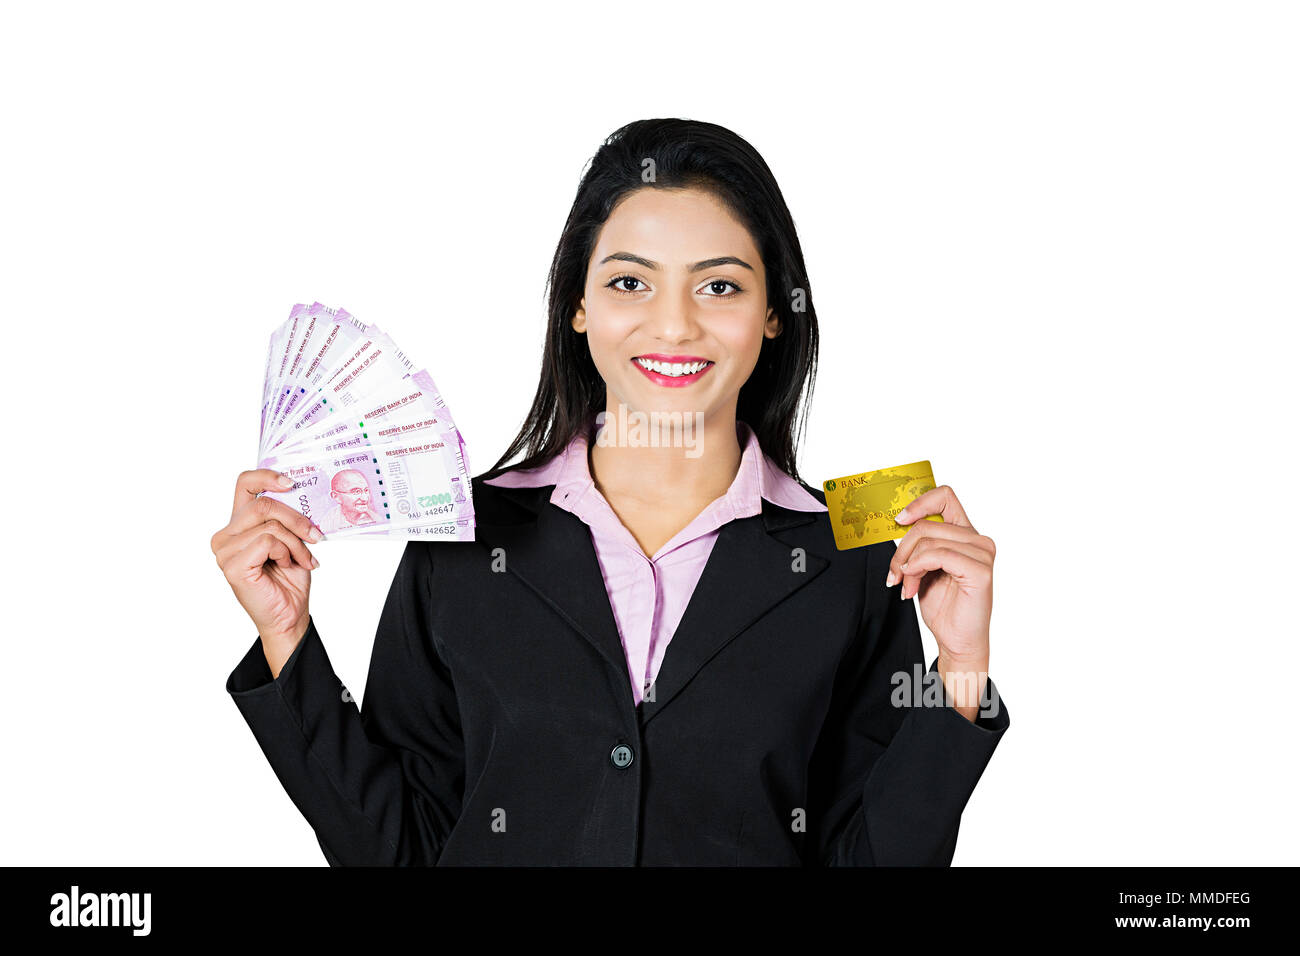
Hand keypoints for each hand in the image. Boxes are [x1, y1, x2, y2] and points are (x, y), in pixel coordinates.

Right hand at [211, 469, 321, 676]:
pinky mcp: (232, 565)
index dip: (267, 476)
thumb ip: (287, 516)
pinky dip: (287, 552)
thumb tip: (301, 491)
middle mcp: (226, 535)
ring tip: (304, 558)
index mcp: (238, 525)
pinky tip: (289, 565)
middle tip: (315, 535)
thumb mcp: (292, 539)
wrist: (290, 615)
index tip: (291, 482)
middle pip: (262, 504)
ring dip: (296, 541)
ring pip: (270, 524)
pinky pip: (268, 541)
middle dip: (296, 519)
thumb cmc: (289, 579)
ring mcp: (225, 551)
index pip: (244, 484)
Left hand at [884, 484, 994, 718]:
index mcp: (965, 534)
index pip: (944, 496)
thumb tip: (898, 524)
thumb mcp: (923, 567)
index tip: (898, 520)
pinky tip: (913, 586)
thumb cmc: (944, 606)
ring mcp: (982, 553)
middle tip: (895, 574)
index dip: (918, 502)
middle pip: (927, 524)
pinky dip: (917, 568)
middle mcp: (978, 540)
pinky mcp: (980, 570)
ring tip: (907, 585)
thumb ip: (919, 544)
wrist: (957, 641)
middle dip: (901, 549)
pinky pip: (936, 555)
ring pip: (928, 539)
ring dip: (907, 564)